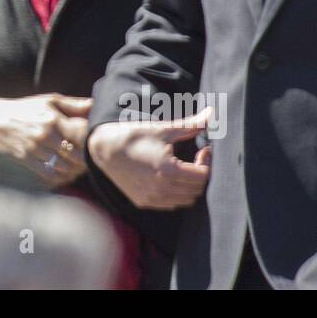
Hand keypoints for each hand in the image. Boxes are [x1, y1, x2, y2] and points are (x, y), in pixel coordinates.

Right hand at [0, 94, 91, 187]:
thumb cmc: (25, 109)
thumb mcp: (49, 101)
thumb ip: (74, 105)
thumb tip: (96, 105)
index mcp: (53, 119)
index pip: (83, 134)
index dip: (93, 139)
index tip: (97, 139)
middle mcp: (46, 136)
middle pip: (78, 154)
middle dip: (88, 157)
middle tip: (93, 156)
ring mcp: (37, 151)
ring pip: (67, 167)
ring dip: (77, 169)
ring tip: (82, 165)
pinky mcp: (29, 162)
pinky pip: (52, 175)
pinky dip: (63, 177)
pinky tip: (67, 173)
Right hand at [87, 108, 212, 209]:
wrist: (104, 148)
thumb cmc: (134, 136)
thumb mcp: (164, 129)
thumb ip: (191, 125)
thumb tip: (211, 113)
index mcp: (168, 171)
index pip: (204, 176)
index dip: (208, 162)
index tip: (203, 149)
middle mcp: (161, 189)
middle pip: (197, 190)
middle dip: (201, 174)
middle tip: (196, 157)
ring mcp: (152, 198)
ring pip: (186, 200)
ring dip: (190, 186)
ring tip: (184, 168)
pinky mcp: (144, 202)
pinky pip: (171, 204)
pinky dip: (177, 194)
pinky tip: (170, 177)